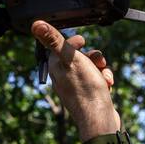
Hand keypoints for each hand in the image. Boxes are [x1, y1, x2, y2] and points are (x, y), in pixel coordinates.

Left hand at [31, 20, 120, 141]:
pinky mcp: (88, 96)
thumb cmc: (85, 89)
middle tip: (98, 60)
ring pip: (90, 69)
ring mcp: (76, 88)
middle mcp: (64, 78)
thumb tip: (36, 24)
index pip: (60, 48)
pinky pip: (96, 81)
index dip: (73, 42)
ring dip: (101, 68)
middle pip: (78, 58)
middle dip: (92, 56)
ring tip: (104, 76)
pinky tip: (108, 85)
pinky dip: (104, 80)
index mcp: (56, 68)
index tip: (82, 41)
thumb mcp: (71, 58)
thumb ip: (55, 41)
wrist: (99, 119)